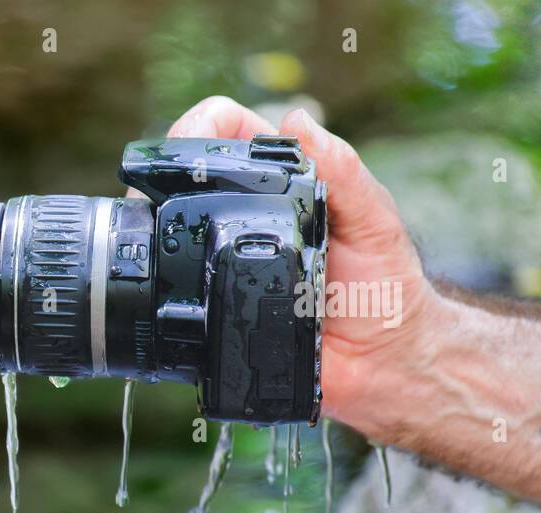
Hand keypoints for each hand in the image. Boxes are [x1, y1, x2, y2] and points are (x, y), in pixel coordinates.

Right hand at [155, 96, 439, 445]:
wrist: (380, 364)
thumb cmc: (386, 287)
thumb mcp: (375, 221)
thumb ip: (344, 172)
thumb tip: (298, 119)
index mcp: (283, 184)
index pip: (229, 133)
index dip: (202, 127)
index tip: (190, 142)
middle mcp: (247, 219)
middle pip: (185, 178)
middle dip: (162, 176)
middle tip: (160, 196)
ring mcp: (223, 263)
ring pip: (170, 232)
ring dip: (154, 226)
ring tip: (153, 233)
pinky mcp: (211, 308)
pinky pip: (175, 294)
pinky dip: (161, 285)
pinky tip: (161, 282)